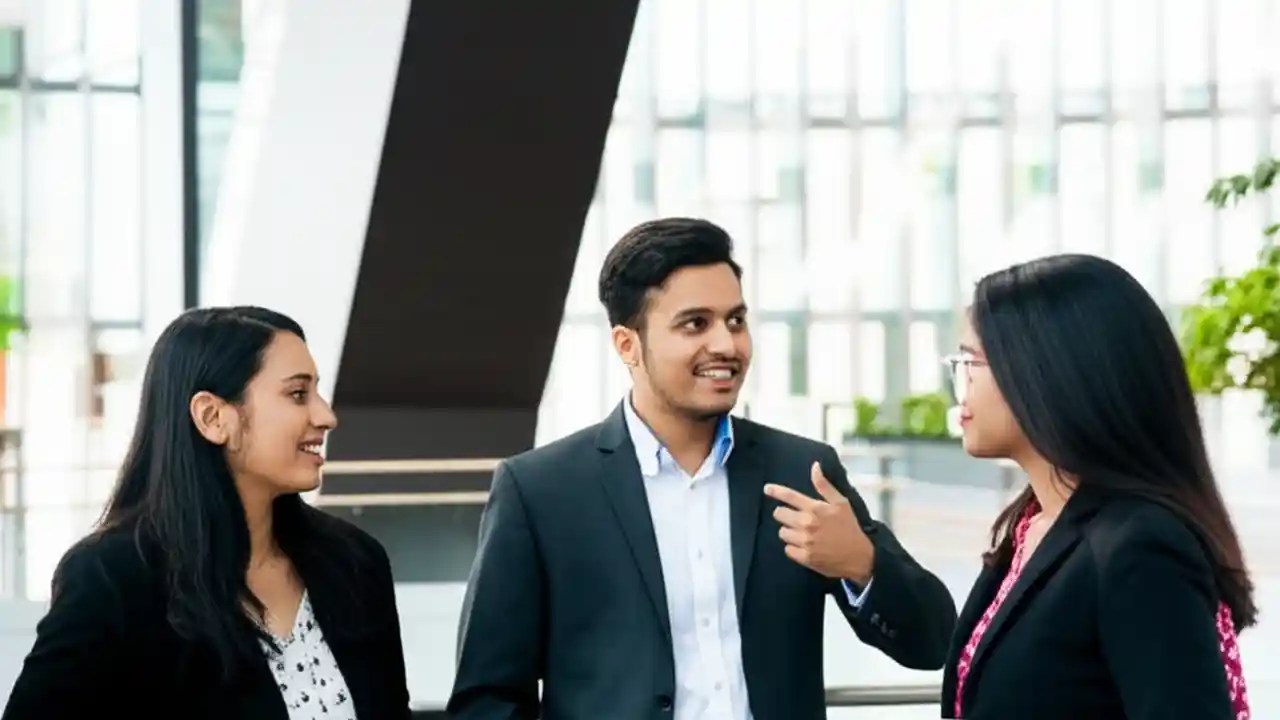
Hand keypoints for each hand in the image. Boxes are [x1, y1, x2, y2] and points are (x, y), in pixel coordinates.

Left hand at [764, 462, 874, 584]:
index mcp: (815, 508)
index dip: (775, 491)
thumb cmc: (849, 527)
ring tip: (802, 533)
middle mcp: (807, 524)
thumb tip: (814, 466)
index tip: (767, 489)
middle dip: (784, 514)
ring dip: (789, 531)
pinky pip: (787, 549)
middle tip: (795, 517)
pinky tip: (804, 546)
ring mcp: (804, 541)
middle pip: (779, 514)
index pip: (789, 496)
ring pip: (782, 532)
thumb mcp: (841, 503)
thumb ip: (824, 485)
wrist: (859, 557)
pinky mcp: (804, 557)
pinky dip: (793, 547)